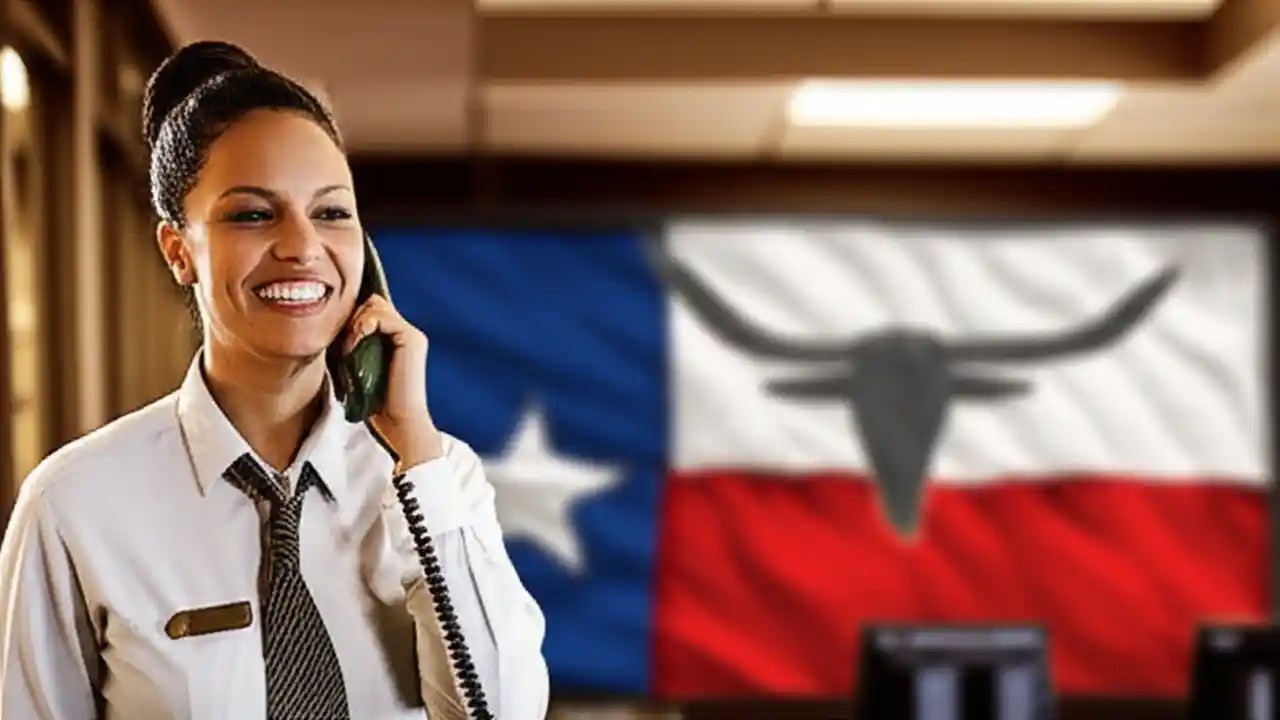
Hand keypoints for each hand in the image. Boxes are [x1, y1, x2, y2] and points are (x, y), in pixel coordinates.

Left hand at [341, 294, 442, 471]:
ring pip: (374, 305)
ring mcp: (410, 334)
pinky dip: (363, 327)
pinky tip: (354, 347)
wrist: (396, 425)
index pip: (368, 309)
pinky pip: (381, 316)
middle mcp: (404, 332)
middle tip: (341, 344)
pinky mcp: (412, 339)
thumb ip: (349, 344)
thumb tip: (326, 327)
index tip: (334, 337)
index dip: (348, 317)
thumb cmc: (371, 401)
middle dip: (350, 318)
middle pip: (370, 302)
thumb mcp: (353, 365)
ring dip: (354, 323)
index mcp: (393, 337)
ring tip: (346, 348)